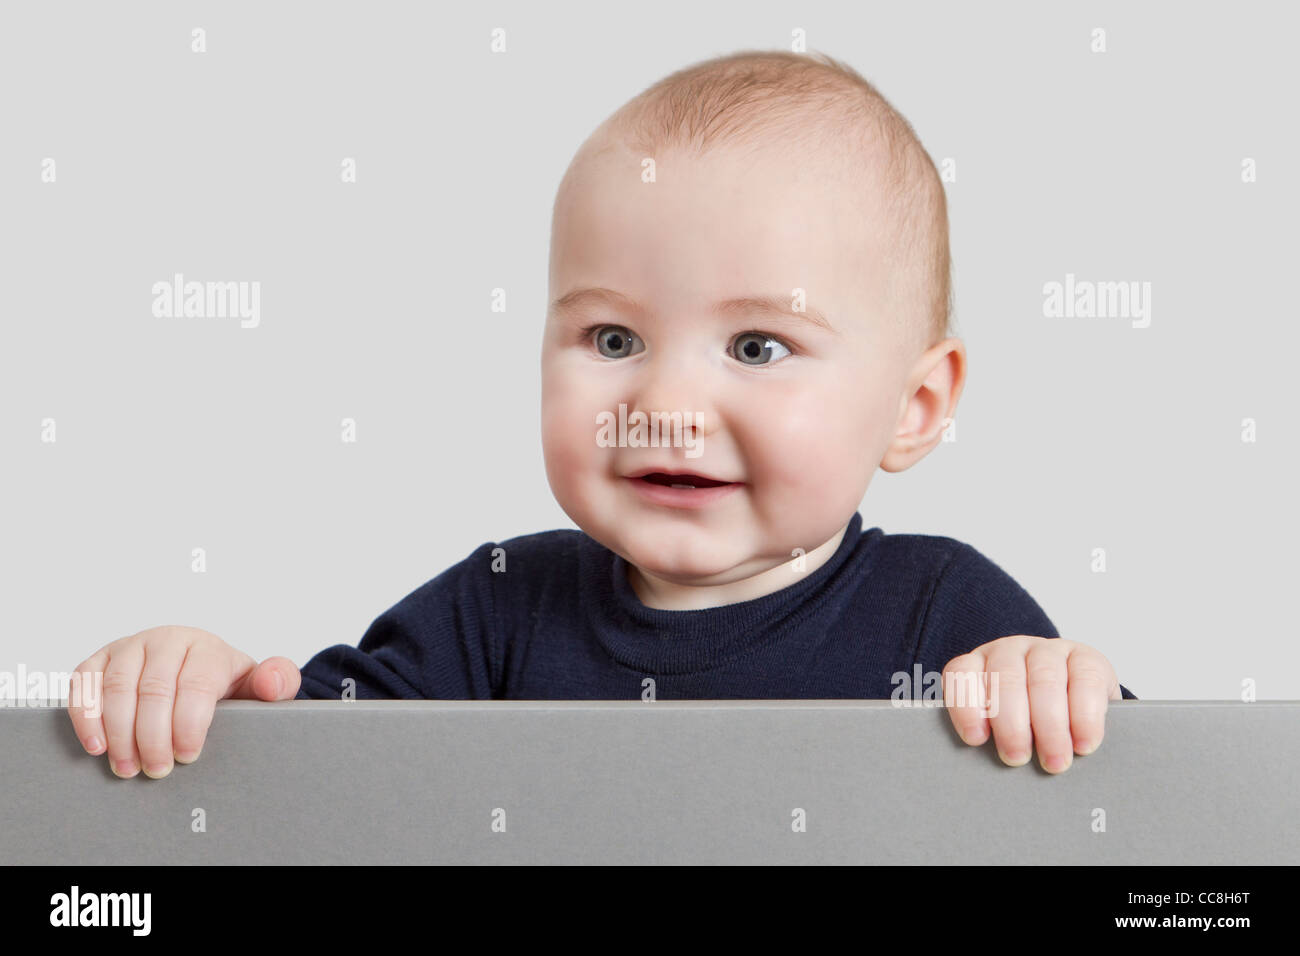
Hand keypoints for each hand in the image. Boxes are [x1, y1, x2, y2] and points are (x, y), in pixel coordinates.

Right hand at [66, 625, 300, 778]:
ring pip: (117, 687)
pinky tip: (96, 745)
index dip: (189, 724)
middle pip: (154, 689)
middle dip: (153, 736)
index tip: (188, 755)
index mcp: (206, 647)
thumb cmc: (225, 686)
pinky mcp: (100, 661)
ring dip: (119, 732)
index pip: (196, 684)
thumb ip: (276, 682)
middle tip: (157, 770)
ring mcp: (130, 647)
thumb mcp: (256, 686)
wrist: (198, 671)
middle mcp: (167, 640)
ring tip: (128, 767)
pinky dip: (86, 715)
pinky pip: (83, 683)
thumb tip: (271, 683)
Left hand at [941, 635, 1120, 772]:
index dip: (966, 705)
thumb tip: (986, 773)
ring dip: (1050, 725)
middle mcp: (1011, 652)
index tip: (976, 739)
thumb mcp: (1002, 726)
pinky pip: (1086, 681)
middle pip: (1006, 679)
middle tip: (1017, 758)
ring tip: (1054, 760)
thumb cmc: (1029, 722)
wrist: (1079, 704)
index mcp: (979, 664)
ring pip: (1045, 679)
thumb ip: (990, 737)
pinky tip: (1083, 742)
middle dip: (1011, 723)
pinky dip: (1084, 716)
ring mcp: (1049, 650)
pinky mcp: (1087, 657)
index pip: (961, 673)